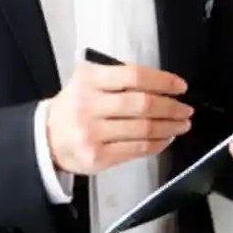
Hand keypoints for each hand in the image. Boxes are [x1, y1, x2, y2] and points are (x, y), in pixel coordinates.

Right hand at [45, 60, 193, 175]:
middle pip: (143, 105)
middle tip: (186, 108)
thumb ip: (118, 78)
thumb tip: (161, 84)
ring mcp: (93, 133)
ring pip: (143, 129)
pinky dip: (157, 144)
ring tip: (181, 124)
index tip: (179, 86)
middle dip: (171, 107)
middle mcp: (89, 106)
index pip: (134, 76)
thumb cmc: (74, 106)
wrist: (46, 138)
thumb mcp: (87, 81)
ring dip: (169, 127)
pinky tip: (166, 138)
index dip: (162, 81)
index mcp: (89, 80)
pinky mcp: (98, 157)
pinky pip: (136, 149)